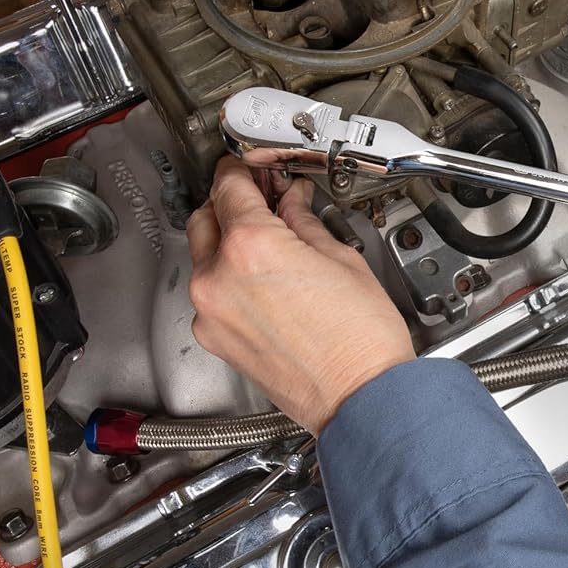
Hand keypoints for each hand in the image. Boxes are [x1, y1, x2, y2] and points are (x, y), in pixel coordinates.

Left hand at [187, 158, 413, 432]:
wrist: (362, 400)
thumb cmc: (361, 342)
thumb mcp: (341, 260)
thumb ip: (303, 223)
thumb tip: (291, 205)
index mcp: (251, 246)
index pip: (229, 185)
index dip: (242, 168)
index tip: (252, 166)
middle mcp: (219, 278)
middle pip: (205, 217)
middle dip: (231, 204)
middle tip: (264, 200)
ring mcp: (212, 313)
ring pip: (205, 257)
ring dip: (229, 243)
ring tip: (272, 245)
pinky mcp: (216, 340)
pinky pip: (213, 295)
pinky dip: (230, 280)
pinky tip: (267, 282)